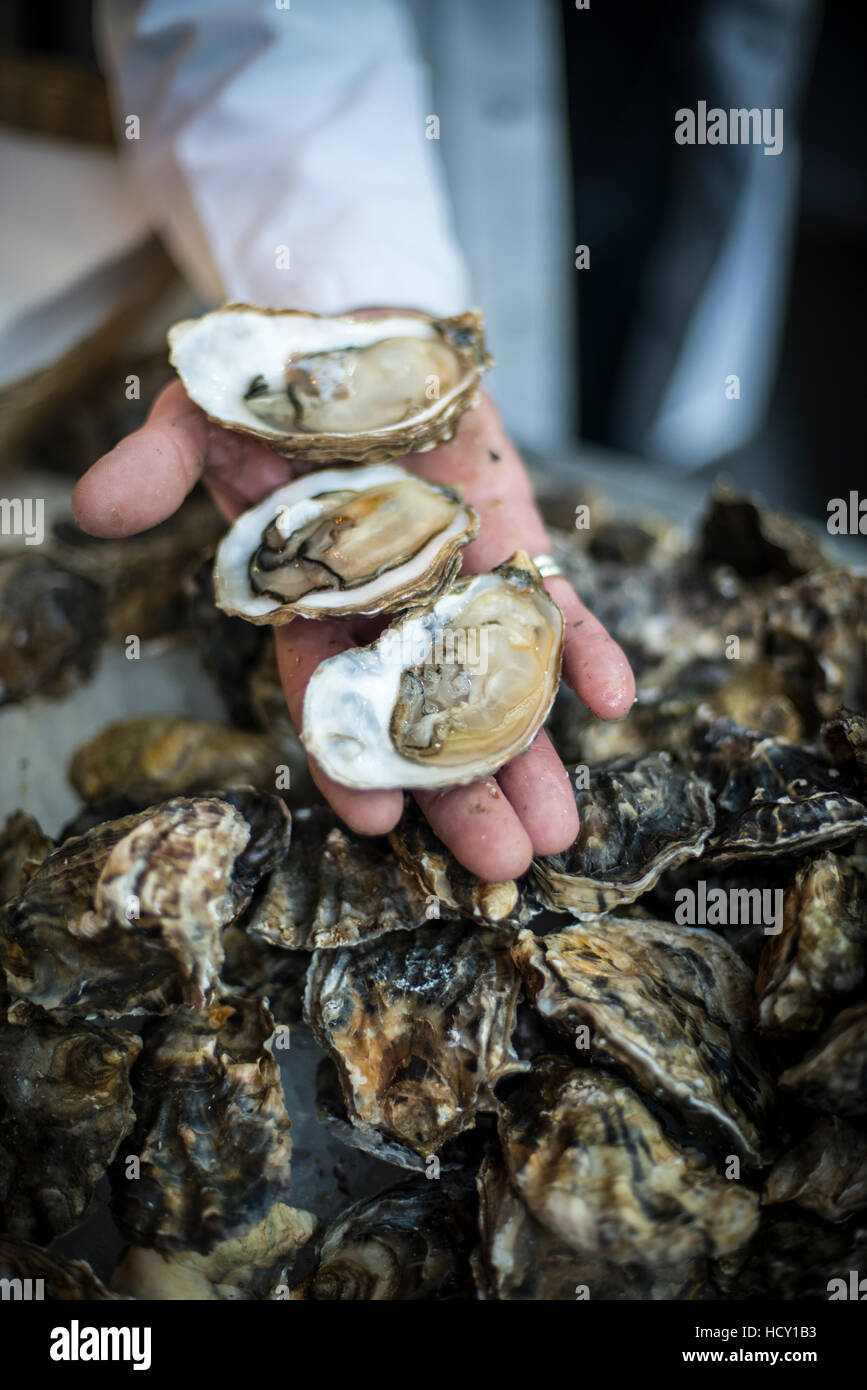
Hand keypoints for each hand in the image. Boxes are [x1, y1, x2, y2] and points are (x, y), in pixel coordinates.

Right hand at [74, 383, 634, 881]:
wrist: (366, 330)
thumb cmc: (282, 386)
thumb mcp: (209, 416)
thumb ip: (164, 465)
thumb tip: (94, 506)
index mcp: (312, 604)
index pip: (329, 696)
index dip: (350, 753)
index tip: (376, 816)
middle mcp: (391, 613)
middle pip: (427, 718)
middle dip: (461, 793)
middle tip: (499, 866)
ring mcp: (460, 586)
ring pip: (498, 686)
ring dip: (534, 754)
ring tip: (560, 831)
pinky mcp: (517, 546)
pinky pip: (559, 606)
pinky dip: (586, 650)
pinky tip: (618, 699)